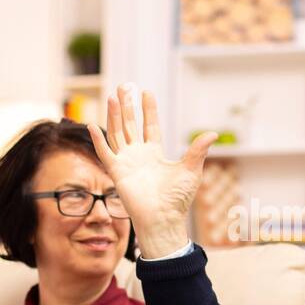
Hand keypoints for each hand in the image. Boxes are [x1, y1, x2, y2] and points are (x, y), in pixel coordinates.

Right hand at [87, 84, 218, 258]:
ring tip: (112, 96)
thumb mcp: (191, 169)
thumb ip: (197, 150)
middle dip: (128, 106)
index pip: (150, 126)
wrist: (163, 218)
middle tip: (124, 86)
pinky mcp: (117, 172)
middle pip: (130, 125)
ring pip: (117, 133)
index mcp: (155, 153)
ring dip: (114, 115)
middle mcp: (139, 155)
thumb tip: (212, 133)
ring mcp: (126, 162)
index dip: (148, 109)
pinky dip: (97, 139)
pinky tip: (91, 125)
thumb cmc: (178, 199)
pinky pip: (104, 153)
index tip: (146, 92)